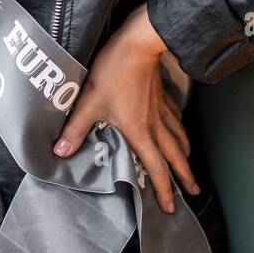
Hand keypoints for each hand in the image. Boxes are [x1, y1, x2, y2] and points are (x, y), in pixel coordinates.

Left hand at [52, 3, 199, 213]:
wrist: (137, 45)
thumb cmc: (113, 72)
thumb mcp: (89, 102)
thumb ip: (75, 130)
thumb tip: (59, 153)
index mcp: (138, 131)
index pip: (155, 167)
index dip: (164, 189)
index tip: (170, 207)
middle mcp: (154, 124)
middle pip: (174, 156)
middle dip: (183, 177)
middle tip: (194, 192)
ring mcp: (161, 108)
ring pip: (178, 137)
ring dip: (185, 154)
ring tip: (189, 165)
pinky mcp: (161, 94)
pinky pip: (175, 117)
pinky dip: (180, 128)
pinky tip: (180, 128)